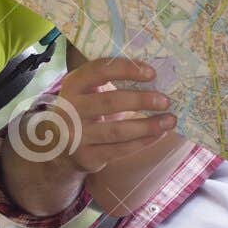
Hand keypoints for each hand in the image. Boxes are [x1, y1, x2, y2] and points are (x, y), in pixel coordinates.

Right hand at [22, 56, 175, 174]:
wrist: (58, 146)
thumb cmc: (84, 110)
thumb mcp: (87, 91)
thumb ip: (110, 80)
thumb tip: (153, 76)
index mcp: (73, 84)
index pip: (99, 70)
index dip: (126, 69)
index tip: (151, 73)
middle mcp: (70, 109)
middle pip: (110, 102)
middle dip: (141, 100)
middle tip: (165, 100)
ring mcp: (76, 135)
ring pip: (117, 131)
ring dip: (147, 126)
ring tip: (169, 120)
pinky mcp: (86, 157)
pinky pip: (119, 150)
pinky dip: (142, 142)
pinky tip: (158, 134)